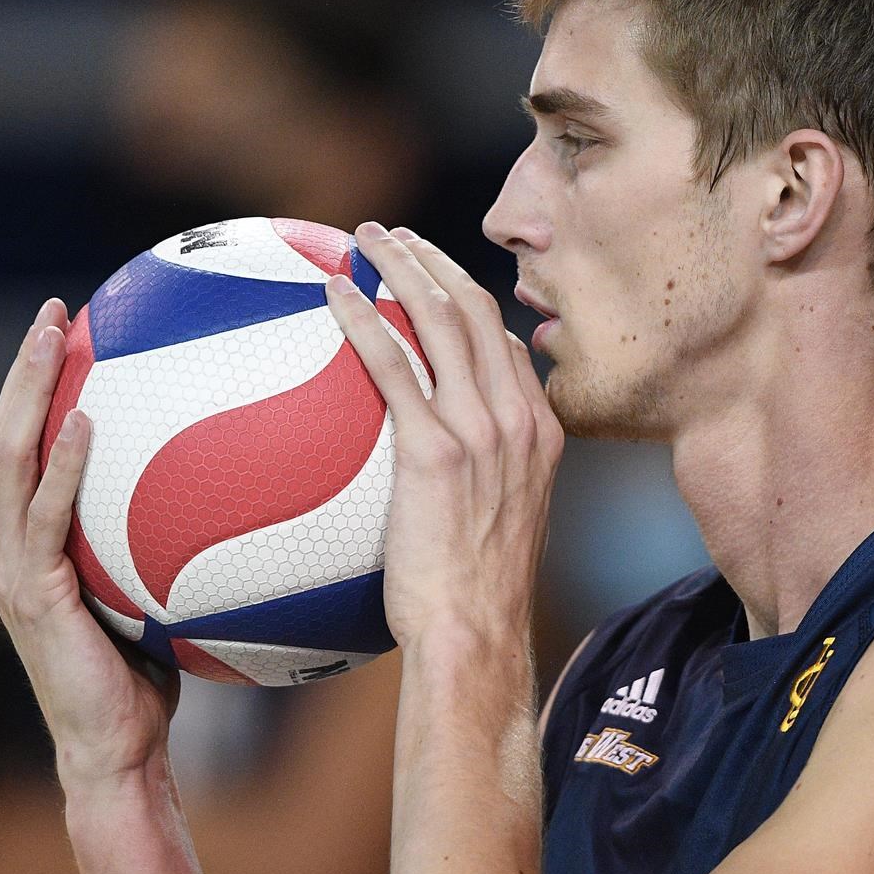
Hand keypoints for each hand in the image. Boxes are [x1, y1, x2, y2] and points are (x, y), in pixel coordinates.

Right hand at [0, 297, 179, 783]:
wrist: (117, 748)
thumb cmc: (147, 676)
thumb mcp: (155, 590)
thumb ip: (166, 535)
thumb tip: (238, 480)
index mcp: (24, 539)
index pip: (22, 443)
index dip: (33, 382)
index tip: (66, 323)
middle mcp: (4, 544)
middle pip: (1, 433)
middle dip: (21, 366)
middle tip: (53, 308)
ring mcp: (10, 567)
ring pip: (7, 458)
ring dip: (26, 390)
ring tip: (52, 336)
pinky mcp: (30, 593)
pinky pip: (45, 515)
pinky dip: (62, 464)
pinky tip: (87, 419)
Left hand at [324, 223, 564, 649]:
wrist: (475, 637)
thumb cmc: (473, 601)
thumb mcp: (497, 530)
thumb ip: (477, 485)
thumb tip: (434, 485)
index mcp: (540, 433)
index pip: (508, 345)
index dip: (469, 300)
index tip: (433, 280)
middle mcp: (518, 420)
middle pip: (478, 311)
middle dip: (434, 260)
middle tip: (392, 236)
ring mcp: (481, 431)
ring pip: (442, 318)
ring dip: (401, 266)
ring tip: (364, 238)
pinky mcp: (435, 450)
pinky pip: (393, 364)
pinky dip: (364, 318)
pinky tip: (333, 293)